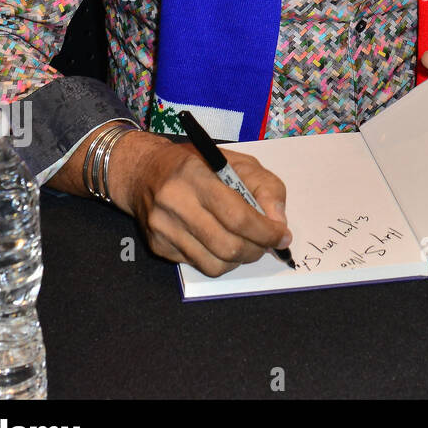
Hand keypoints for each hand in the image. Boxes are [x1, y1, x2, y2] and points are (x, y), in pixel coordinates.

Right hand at [110, 133, 291, 276]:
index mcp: (196, 177)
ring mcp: (163, 229)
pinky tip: (222, 243)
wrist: (145, 171)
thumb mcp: (238, 162)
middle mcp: (175, 204)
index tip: (282, 236)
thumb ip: (265, 187)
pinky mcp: (158, 247)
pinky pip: (199, 265)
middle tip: (267, 243)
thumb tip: (278, 223)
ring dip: (241, 259)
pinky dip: (220, 260)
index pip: (237, 216)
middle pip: (227, 245)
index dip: (265, 231)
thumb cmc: (199, 164)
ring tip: (249, 245)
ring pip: (214, 264)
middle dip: (257, 249)